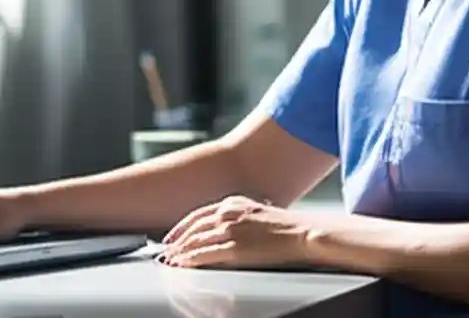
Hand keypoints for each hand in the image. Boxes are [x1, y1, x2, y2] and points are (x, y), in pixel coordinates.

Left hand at [160, 195, 309, 269]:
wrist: (301, 232)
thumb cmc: (285, 225)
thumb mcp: (256, 211)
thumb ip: (237, 215)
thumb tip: (223, 227)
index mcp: (232, 203)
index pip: (198, 214)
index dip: (182, 226)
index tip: (173, 236)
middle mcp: (227, 213)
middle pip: (193, 228)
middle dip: (177, 241)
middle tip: (167, 252)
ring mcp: (230, 230)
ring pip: (195, 242)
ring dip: (180, 252)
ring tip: (171, 261)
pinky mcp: (234, 248)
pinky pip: (204, 255)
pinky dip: (190, 260)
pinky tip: (183, 265)